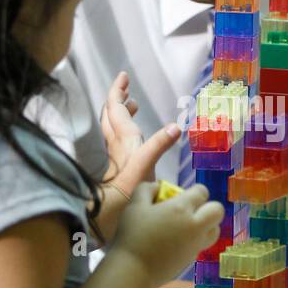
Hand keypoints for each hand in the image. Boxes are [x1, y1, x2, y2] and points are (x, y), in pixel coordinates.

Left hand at [99, 71, 178, 194]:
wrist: (111, 210)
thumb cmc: (128, 188)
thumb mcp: (146, 164)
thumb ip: (159, 144)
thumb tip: (177, 126)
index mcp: (123, 136)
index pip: (114, 106)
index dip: (118, 90)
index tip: (123, 76)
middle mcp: (117, 142)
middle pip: (111, 114)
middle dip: (119, 99)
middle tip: (128, 90)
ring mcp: (117, 154)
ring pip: (114, 127)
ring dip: (122, 114)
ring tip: (134, 106)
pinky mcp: (121, 165)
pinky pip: (120, 140)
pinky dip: (127, 130)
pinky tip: (137, 137)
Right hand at [113, 182, 224, 286]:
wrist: (134, 271)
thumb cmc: (132, 235)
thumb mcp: (134, 205)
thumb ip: (147, 189)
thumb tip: (158, 187)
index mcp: (182, 209)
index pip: (202, 192)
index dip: (194, 191)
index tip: (180, 196)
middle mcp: (195, 225)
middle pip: (217, 211)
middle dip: (208, 207)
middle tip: (190, 211)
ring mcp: (196, 244)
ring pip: (215, 230)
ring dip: (206, 225)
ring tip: (187, 226)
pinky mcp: (192, 259)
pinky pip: (202, 244)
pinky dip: (195, 240)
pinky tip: (176, 242)